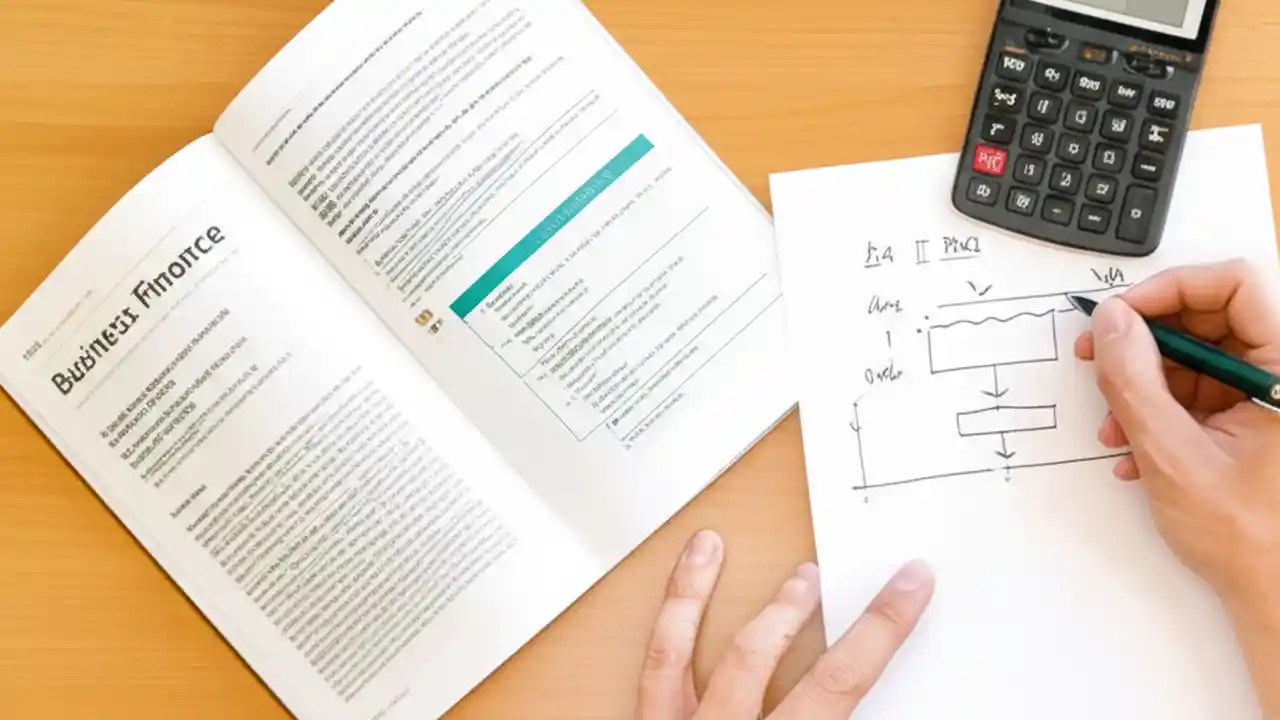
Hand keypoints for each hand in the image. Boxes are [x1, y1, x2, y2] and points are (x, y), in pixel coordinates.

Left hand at [636, 530, 933, 719]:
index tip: (910, 584)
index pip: (837, 684)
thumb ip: (831, 717)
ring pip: (673, 656)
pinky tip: (667, 603)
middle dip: (789, 611)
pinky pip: (647, 674)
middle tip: (813, 576)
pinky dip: (659, 631)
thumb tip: (871, 693)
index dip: (877, 630)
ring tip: (710, 550)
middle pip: (755, 658)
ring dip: (695, 598)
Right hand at [1075, 260, 1279, 714]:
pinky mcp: (1243, 418)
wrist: (1270, 591)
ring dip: (1142, 382)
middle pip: (1207, 316)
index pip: (1233, 285)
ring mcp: (1261, 396)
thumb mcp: (1172, 451)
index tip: (1124, 313)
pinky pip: (1191, 389)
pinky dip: (1155, 408)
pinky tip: (1133, 444)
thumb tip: (1112, 323)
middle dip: (1144, 337)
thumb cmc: (1248, 535)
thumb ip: (1135, 381)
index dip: (1171, 288)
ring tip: (1115, 422)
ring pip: (1192, 355)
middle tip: (1099, 353)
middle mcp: (1277, 375)